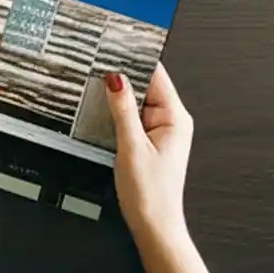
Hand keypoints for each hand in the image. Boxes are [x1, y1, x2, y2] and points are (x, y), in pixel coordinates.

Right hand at [107, 64, 215, 272]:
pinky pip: (134, 118)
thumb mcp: (131, 146)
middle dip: (123, 79)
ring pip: (137, 102)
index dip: (135, 59)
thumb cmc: (150, 194)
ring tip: (98, 92)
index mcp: (175, 117)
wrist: (154, 226)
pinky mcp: (150, 141)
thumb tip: (116, 78)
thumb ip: (122, 109)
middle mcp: (172, 121)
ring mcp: (161, 131)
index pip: (156, 74)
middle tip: (98, 69)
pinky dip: (120, 114)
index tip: (116, 46)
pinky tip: (106, 115)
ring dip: (120, 98)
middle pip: (145, 85)